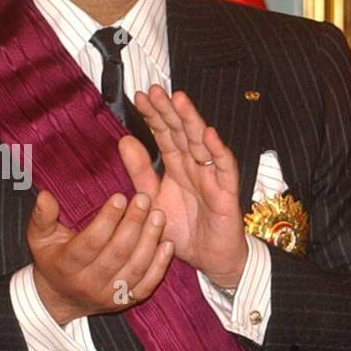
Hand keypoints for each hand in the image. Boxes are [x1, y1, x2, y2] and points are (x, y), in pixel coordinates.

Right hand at [27, 187, 172, 325]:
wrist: (61, 299)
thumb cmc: (53, 260)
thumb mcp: (39, 238)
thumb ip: (42, 216)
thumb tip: (45, 195)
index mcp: (66, 265)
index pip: (91, 242)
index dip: (107, 220)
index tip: (120, 197)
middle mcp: (88, 283)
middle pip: (117, 253)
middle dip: (134, 223)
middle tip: (144, 200)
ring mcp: (109, 295)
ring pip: (135, 268)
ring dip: (150, 240)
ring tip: (159, 216)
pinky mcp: (125, 302)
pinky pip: (147, 285)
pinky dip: (160, 266)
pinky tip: (167, 244)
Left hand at [121, 84, 247, 287]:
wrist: (209, 260)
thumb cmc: (184, 230)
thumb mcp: (152, 199)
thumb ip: (139, 172)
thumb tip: (124, 141)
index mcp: (177, 166)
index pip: (164, 134)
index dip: (153, 116)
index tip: (139, 97)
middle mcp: (195, 167)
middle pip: (182, 132)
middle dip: (169, 111)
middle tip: (155, 90)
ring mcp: (212, 177)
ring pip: (201, 143)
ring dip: (191, 121)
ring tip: (179, 100)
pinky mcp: (227, 193)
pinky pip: (225, 169)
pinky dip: (218, 151)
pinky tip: (208, 134)